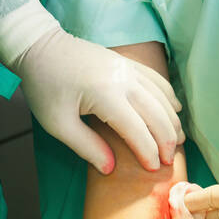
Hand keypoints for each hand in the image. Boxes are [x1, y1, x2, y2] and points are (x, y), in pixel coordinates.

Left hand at [12, 25, 183, 172]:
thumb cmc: (45, 87)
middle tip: (169, 161)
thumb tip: (110, 168)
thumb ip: (86, 147)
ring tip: (177, 141)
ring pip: (162, 96)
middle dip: (167, 139)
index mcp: (106, 96)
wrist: (40, 47)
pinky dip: (168, 96)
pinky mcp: (126, 62)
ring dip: (172, 119)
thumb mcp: (58, 124)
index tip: (154, 170)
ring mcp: (127, 68)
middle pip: (157, 113)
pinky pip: (156, 79)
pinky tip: (174, 109)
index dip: (149, 152)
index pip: (138, 130)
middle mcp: (124, 80)